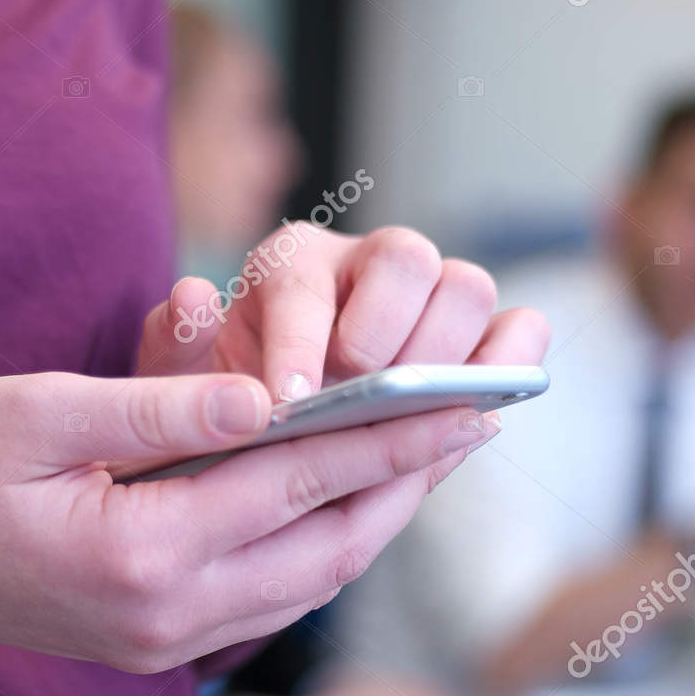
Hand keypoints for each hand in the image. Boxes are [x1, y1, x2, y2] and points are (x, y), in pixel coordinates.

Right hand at [0, 370, 498, 672]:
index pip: (300, 481)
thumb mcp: (39, 414)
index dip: (391, 436)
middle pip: (329, 545)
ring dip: (377, 517)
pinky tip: (351, 501)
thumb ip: (157, 407)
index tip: (463, 398)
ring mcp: (167, 637)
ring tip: (430, 456)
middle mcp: (169, 610)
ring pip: (311, 578)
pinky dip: (326, 543)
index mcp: (141, 550)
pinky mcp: (161, 638)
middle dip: (409, 482)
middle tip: (476, 422)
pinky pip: (274, 594)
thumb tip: (263, 393)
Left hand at [135, 224, 549, 395]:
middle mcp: (367, 265)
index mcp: (290, 263)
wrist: (266, 438)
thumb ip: (176, 345)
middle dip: (383, 336)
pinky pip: (518, 328)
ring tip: (413, 415)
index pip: (304, 281)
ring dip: (444, 353)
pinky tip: (480, 409)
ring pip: (466, 287)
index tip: (291, 404)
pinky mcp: (476, 342)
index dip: (300, 341)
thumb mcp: (180, 379)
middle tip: (356, 398)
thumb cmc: (222, 402)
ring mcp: (430, 300)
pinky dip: (508, 362)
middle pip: (407, 258)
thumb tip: (191, 296)